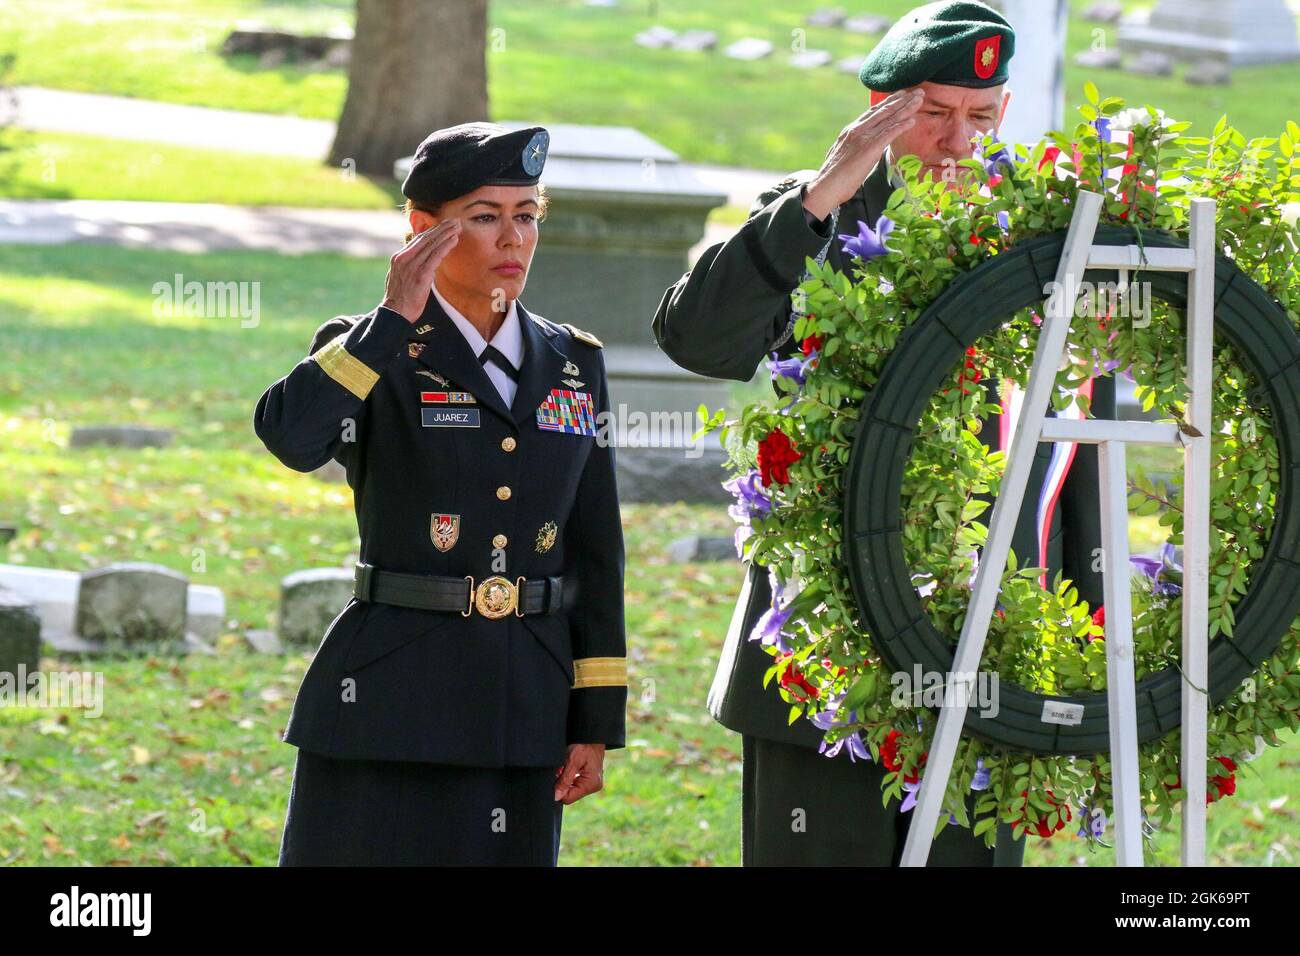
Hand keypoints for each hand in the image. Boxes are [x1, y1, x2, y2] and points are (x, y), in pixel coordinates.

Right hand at [379, 218, 461, 322]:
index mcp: (399, 258)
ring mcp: (412, 265)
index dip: (432, 230)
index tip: (443, 225)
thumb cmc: (400, 299)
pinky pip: (436, 255)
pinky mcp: (421, 274)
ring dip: (446, 234)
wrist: (394, 313)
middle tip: (454, 220)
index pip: (417, 239)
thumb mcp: (400, 278)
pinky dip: (446, 246)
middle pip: (426, 238)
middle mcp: (404, 258)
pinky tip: (454, 239)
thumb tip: (419, 262)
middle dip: (441, 228)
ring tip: (458, 227)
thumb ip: (409, 267)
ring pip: (432, 244)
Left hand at [553, 743, 604, 804]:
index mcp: (591, 784)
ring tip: (565, 767)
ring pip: (571, 789)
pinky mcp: (590, 780)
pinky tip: (569, 768)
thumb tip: (556, 797)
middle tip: (560, 769)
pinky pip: (576, 784)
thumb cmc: (584, 745)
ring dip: (565, 780)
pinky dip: (569, 777)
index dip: (558, 790)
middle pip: (570, 794)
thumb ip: (564, 780)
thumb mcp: (572, 761)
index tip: (555, 776)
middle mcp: (594, 786)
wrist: (592, 735)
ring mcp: (593, 784)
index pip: (568, 798)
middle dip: (561, 783)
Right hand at [803, 88, 925, 220]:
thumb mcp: (843, 155)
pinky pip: (888, 134)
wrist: (825, 187)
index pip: (873, 112)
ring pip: (888, 119)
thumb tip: (859, 149)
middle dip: (902, 100)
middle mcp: (857, 130)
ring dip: (906, 108)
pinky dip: (901, 126)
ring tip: (919, 100)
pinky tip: (912, 121)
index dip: (889, 102)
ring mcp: (863, 138)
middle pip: (883, 111)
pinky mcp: (869, 149)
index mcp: (850, 130)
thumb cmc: (833, 177)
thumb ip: (853, 148)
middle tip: (918, 91)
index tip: (902, 95)